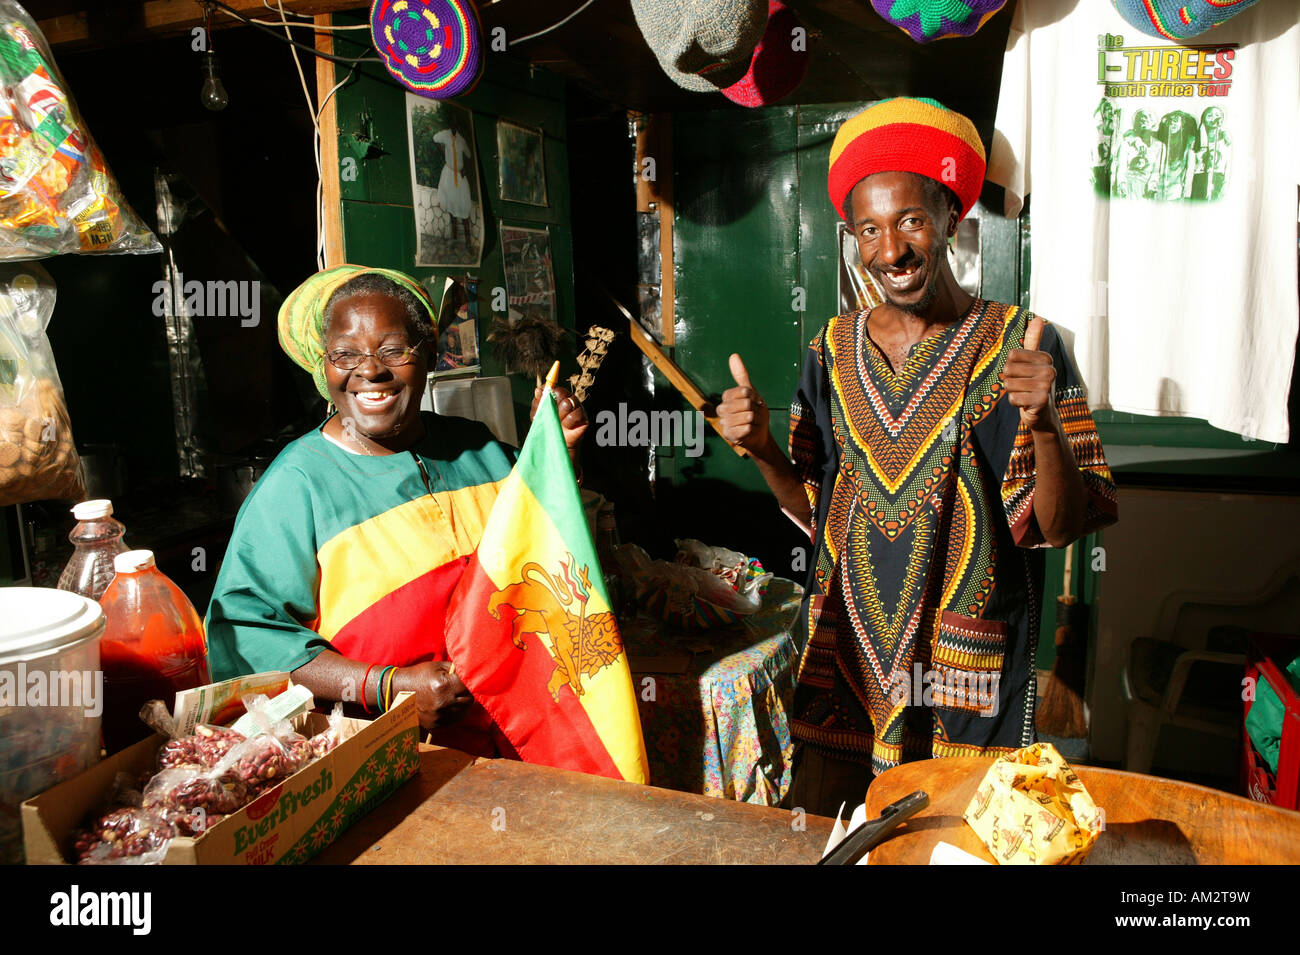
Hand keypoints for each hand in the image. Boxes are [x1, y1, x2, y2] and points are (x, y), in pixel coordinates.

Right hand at [395, 661, 471, 732]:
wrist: (398, 691)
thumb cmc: (420, 675)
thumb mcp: (438, 666)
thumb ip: (457, 670)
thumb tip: (473, 673)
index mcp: (443, 686)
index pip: (469, 685)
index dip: (469, 681)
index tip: (465, 679)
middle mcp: (442, 703)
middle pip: (470, 699)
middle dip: (467, 692)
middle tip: (459, 687)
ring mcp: (439, 716)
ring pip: (465, 711)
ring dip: (462, 703)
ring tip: (453, 696)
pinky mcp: (436, 725)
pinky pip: (455, 720)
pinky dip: (455, 713)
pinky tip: (447, 705)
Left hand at [532, 383, 587, 452]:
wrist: (556, 446)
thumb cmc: (548, 430)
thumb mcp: (538, 416)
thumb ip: (538, 403)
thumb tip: (538, 390)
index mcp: (558, 398)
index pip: (554, 388)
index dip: (548, 392)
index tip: (543, 397)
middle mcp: (569, 401)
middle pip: (561, 393)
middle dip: (553, 403)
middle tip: (551, 413)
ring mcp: (577, 409)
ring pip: (568, 403)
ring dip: (560, 414)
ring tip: (558, 422)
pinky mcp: (584, 419)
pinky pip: (575, 415)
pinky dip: (568, 422)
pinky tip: (566, 427)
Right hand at [717, 353, 770, 454]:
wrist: (759, 434)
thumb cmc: (754, 412)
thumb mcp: (750, 392)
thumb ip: (741, 375)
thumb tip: (733, 355)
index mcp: (726, 397)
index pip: (743, 391)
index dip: (753, 396)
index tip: (754, 401)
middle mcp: (722, 409)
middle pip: (746, 404)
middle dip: (756, 409)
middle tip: (754, 414)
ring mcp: (725, 423)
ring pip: (747, 416)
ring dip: (756, 420)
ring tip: (753, 422)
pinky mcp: (729, 435)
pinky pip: (746, 428)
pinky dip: (753, 429)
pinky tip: (750, 431)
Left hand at [1002, 315, 1056, 432]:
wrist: (1042, 413)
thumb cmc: (1032, 385)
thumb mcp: (1032, 362)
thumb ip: (1032, 341)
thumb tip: (1038, 319)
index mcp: (1045, 357)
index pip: (1011, 355)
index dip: (1010, 366)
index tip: (1022, 374)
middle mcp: (1049, 369)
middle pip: (1008, 369)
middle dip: (1009, 381)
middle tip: (1022, 386)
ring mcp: (1047, 385)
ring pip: (1009, 384)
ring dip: (1012, 392)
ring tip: (1024, 394)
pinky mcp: (1042, 401)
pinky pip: (1013, 398)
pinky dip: (1015, 402)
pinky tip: (1026, 404)